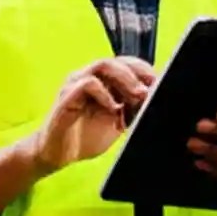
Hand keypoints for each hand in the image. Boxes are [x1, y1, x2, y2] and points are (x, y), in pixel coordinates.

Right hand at [26, 57, 155, 173]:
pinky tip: (113, 107)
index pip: (124, 64)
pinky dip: (104, 93)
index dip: (143, 70)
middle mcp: (87, 78)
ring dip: (124, 78)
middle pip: (116, 61)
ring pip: (102, 66)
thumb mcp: (117, 123)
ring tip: (137, 95)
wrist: (57, 154)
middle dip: (137, 72)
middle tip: (151, 89)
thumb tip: (154, 102)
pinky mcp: (66, 97)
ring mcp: (75, 85)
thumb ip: (132, 111)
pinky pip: (86, 84)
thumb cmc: (84, 136)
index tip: (159, 83)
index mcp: (100, 82)